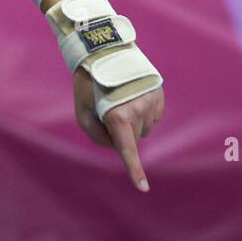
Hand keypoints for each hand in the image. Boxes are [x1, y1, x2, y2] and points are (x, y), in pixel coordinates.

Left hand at [73, 68, 163, 191]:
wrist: (103, 52)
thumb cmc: (88, 85)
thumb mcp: (82, 113)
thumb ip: (97, 136)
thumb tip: (119, 147)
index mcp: (117, 115)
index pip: (127, 148)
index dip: (134, 170)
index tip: (142, 188)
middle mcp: (139, 110)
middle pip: (135, 138)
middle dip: (122, 132)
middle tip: (107, 111)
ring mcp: (151, 101)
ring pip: (146, 128)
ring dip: (134, 121)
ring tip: (119, 100)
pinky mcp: (159, 94)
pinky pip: (153, 116)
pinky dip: (143, 112)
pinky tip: (132, 96)